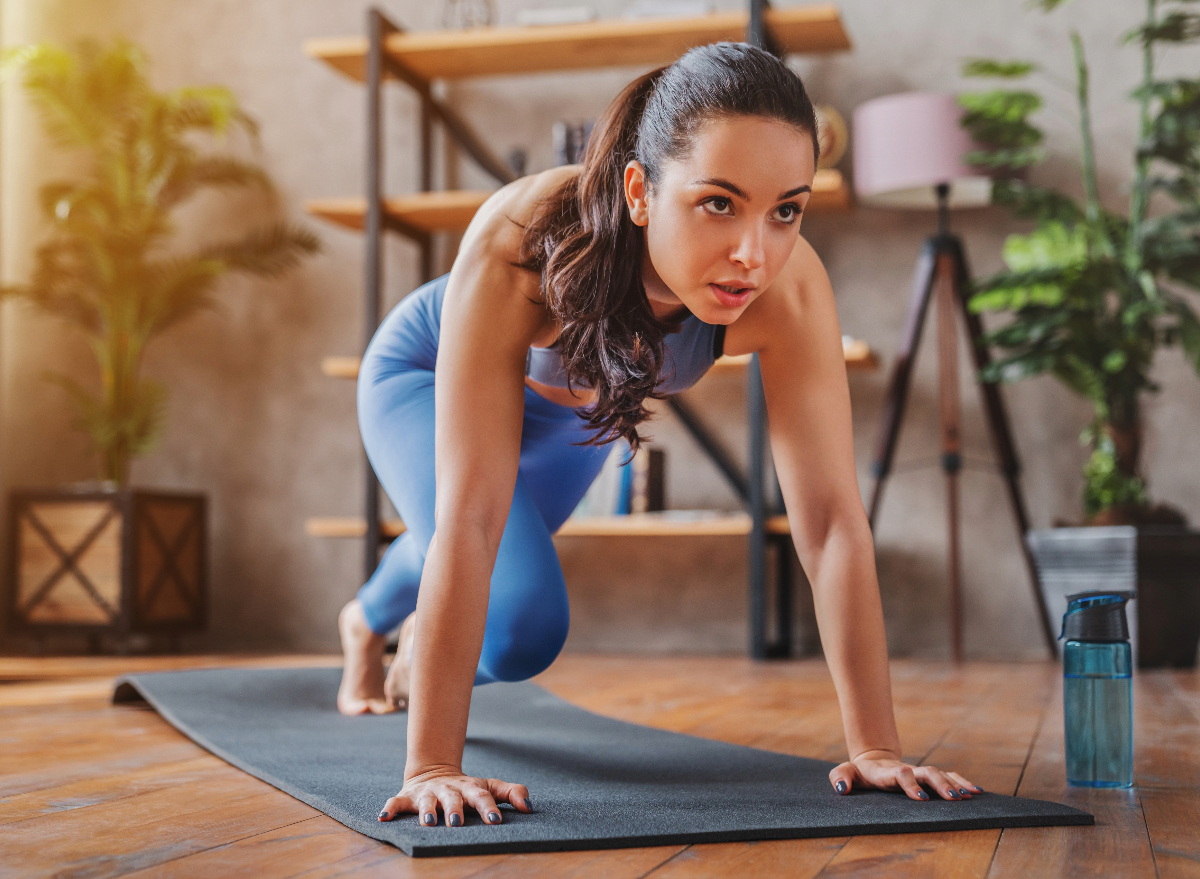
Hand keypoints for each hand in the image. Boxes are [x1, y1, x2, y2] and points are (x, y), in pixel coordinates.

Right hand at [378, 765, 533, 826]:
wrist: (434, 772)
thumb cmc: (468, 788)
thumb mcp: (489, 786)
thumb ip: (511, 793)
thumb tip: (530, 807)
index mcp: (470, 788)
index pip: (482, 796)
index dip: (489, 808)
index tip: (497, 821)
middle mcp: (448, 790)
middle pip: (452, 799)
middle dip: (454, 810)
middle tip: (457, 823)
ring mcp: (427, 793)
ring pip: (426, 801)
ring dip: (426, 811)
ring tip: (428, 822)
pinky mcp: (407, 797)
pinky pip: (396, 802)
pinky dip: (390, 808)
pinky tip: (384, 817)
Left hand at [829, 750, 983, 800]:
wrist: (872, 761)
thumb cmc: (859, 773)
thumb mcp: (845, 772)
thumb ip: (840, 776)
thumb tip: (841, 787)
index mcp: (888, 772)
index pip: (901, 775)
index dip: (910, 785)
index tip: (921, 799)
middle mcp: (907, 770)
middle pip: (927, 773)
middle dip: (940, 785)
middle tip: (954, 799)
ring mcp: (919, 772)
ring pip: (940, 774)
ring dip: (955, 784)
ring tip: (970, 796)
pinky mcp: (927, 776)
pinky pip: (948, 776)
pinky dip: (962, 782)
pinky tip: (977, 792)